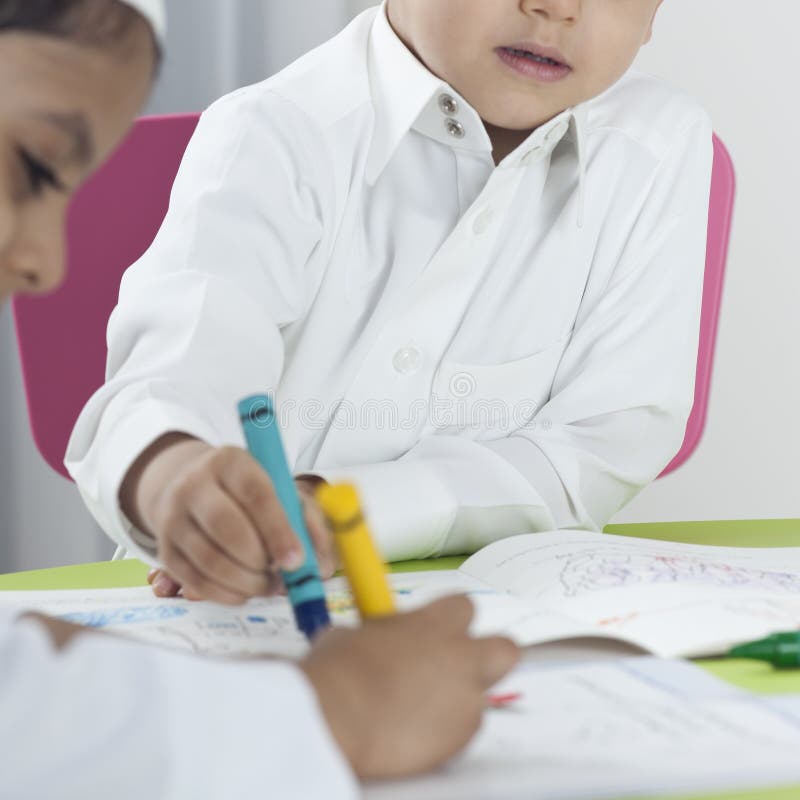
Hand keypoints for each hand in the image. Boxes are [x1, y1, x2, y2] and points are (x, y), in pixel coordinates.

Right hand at [146, 475, 334, 600]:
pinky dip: (226, 594)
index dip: (278, 531)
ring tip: (267, 585)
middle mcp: (195, 484)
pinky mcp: (165, 549)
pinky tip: (245, 591)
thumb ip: (308, 522)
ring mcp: (173, 517)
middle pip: (227, 528)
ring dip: (246, 582)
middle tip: (281, 576)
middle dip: (260, 560)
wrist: (194, 489)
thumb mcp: (283, 492)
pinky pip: (195, 581)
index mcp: (230, 462)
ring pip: (210, 560)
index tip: (296, 560)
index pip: (256, 495)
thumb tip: (321, 566)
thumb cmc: (249, 494)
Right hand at [300, 595, 519, 778]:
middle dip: (489, 657)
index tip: (435, 633)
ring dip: (461, 700)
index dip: (451, 621)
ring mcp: (466, 695)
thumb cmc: (339, 670)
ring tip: (426, 710)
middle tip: (461, 668)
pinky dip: (447, 732)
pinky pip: (465, 730)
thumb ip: (378, 634)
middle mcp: (460, 654)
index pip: (464, 606)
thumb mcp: (353, 635)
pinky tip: (416, 734)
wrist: (339, 716)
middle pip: (505, 648)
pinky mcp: (463, 734)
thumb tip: (370, 641)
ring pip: (485, 695)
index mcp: (434, 622)